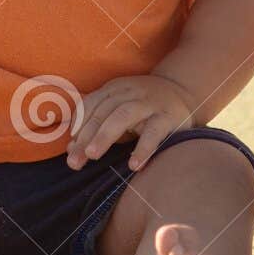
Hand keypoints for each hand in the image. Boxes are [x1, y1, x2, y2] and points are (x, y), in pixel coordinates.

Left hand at [66, 73, 196, 172]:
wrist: (183, 92)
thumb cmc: (144, 108)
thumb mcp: (120, 110)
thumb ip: (98, 126)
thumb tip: (72, 150)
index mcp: (115, 89)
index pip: (92, 105)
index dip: (79, 126)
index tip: (70, 149)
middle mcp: (130, 92)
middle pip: (103, 111)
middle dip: (86, 136)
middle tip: (75, 161)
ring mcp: (150, 103)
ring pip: (124, 115)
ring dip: (105, 135)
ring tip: (93, 155)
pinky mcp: (168, 117)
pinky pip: (154, 133)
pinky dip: (143, 148)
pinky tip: (133, 165)